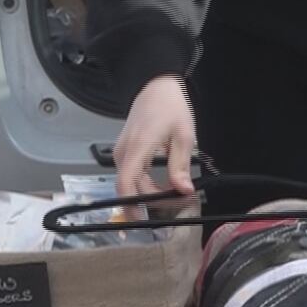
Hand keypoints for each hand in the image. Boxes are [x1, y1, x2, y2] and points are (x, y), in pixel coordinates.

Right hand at [115, 75, 196, 196]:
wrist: (156, 86)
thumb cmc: (171, 106)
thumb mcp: (183, 136)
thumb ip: (180, 165)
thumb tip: (183, 191)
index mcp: (138, 147)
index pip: (126, 183)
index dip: (131, 205)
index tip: (142, 220)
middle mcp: (124, 151)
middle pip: (129, 187)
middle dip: (150, 201)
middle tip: (176, 204)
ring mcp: (122, 151)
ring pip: (130, 182)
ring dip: (149, 193)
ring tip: (173, 195)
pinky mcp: (125, 150)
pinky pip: (131, 173)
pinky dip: (144, 183)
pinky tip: (162, 185)